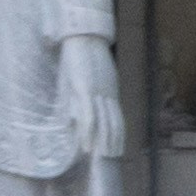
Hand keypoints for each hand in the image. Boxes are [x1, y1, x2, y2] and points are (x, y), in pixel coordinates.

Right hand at [54, 34, 124, 159]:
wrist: (83, 36)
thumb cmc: (83, 56)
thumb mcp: (89, 77)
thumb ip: (86, 95)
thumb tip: (77, 113)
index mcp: (110, 92)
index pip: (117, 118)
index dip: (118, 135)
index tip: (118, 149)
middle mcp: (107, 95)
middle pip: (114, 124)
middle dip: (113, 143)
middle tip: (113, 160)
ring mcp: (97, 93)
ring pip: (104, 123)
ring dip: (103, 143)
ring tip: (103, 158)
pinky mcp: (84, 89)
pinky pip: (88, 115)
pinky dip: (89, 133)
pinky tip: (87, 145)